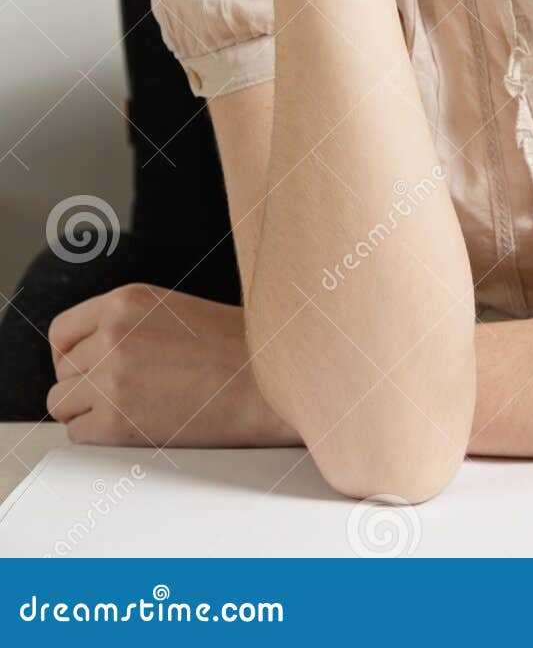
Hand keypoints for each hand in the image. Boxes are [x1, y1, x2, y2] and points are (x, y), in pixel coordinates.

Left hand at [46, 283, 300, 447]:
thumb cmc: (235, 348)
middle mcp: (112, 335)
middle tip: (118, 394)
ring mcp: (111, 378)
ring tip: (127, 411)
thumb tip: (86, 353)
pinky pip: (78, 435)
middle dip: (84, 386)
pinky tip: (134, 427)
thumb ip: (126, 323)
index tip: (82, 368)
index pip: (61, 331)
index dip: (69, 355)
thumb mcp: (174, 310)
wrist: (267, 382)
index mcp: (126, 300)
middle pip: (61, 372)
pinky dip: (98, 437)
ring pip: (62, 404)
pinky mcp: (117, 421)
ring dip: (87, 412)